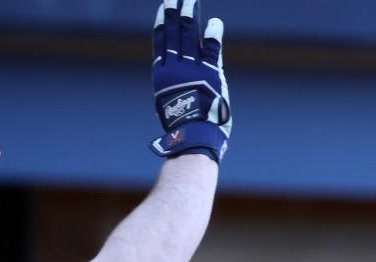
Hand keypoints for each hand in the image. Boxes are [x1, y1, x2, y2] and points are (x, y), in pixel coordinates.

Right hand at [149, 0, 230, 160]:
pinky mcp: (210, 73)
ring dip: (190, 16)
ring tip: (190, 0)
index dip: (162, 23)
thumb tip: (175, 87)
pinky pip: (211, 49)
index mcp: (162, 75)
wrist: (194, 135)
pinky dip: (212, 35)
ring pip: (189, 36)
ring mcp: (192, 69)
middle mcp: (174, 68)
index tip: (163, 8)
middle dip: (174, 12)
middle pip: (173, 33)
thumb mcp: (171, 105)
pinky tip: (214, 22)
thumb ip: (175, 90)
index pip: (161, 42)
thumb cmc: (184, 128)